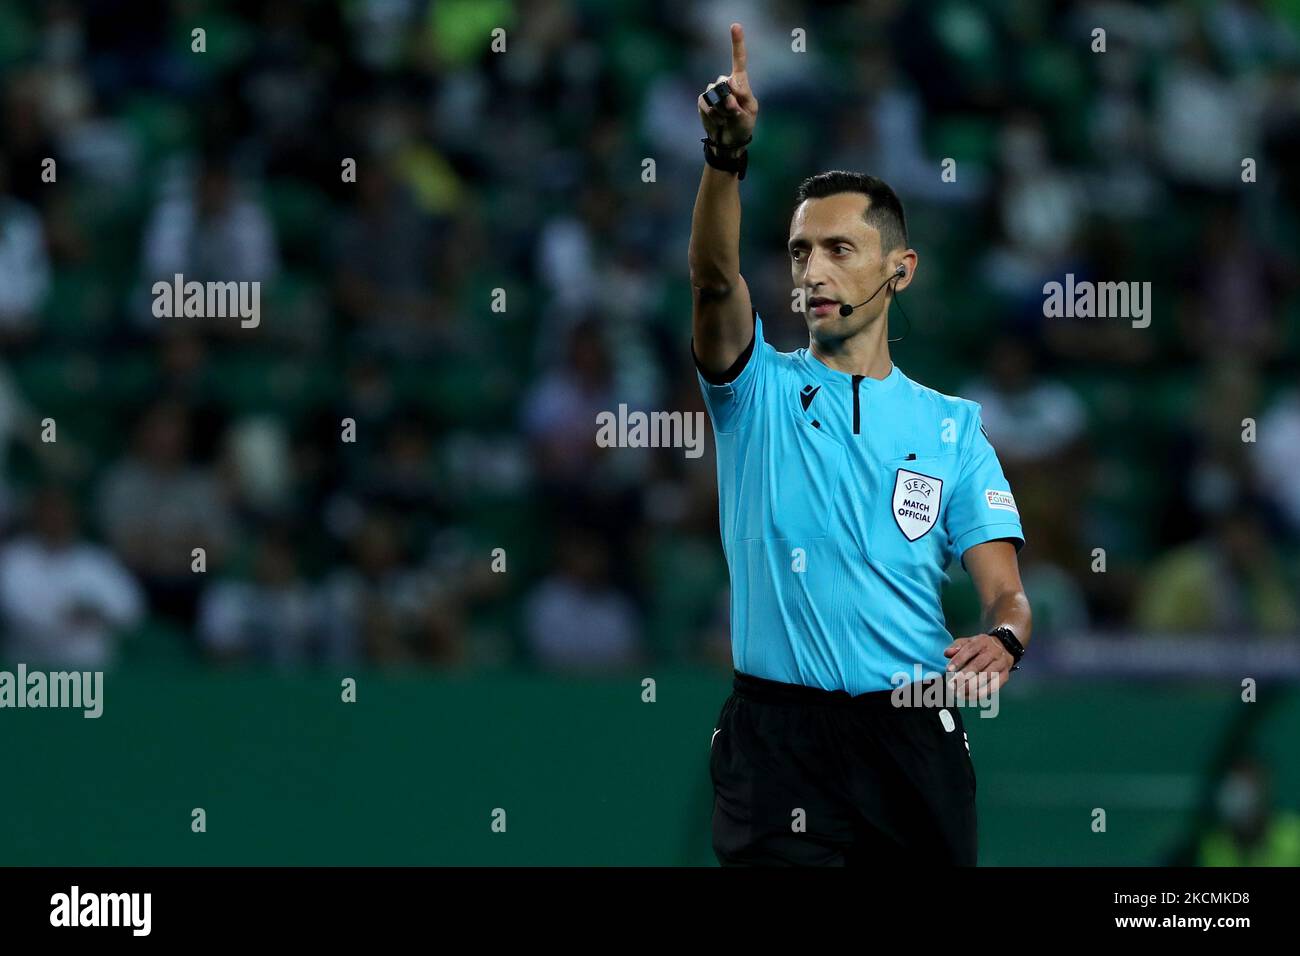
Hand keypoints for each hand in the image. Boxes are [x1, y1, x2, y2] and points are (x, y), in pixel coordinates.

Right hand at [697, 23, 757, 148]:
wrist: (728, 141)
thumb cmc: (743, 125)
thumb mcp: (749, 112)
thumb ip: (742, 99)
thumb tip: (730, 90)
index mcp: (741, 82)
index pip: (738, 60)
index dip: (737, 43)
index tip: (735, 26)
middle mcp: (726, 83)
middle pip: (724, 83)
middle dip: (729, 101)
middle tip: (734, 114)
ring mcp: (713, 91)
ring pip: (714, 94)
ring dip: (721, 110)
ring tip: (726, 118)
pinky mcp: (703, 100)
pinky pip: (705, 103)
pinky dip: (712, 114)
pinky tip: (718, 120)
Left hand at [943, 634, 1013, 696]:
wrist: (1004, 648)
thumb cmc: (980, 647)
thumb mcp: (968, 642)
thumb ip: (956, 646)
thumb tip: (946, 653)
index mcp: (982, 642)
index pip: (970, 649)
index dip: (959, 660)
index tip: (948, 670)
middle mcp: (993, 652)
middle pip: (979, 664)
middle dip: (964, 675)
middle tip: (952, 684)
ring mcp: (1001, 664)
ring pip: (986, 676)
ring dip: (972, 686)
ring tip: (959, 692)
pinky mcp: (1005, 675)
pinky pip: (994, 686)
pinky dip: (981, 693)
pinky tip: (970, 696)